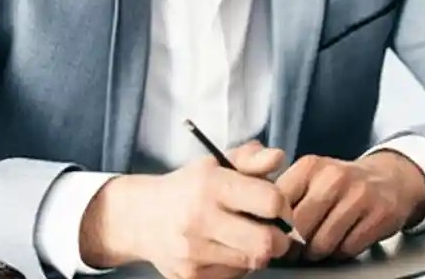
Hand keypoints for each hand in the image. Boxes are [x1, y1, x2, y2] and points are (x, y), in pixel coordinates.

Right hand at [80, 141, 293, 278]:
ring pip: (253, 261)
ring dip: (259, 251)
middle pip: (266, 242)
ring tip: (249, 236)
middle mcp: (200, 219)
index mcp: (211, 185)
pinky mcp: (190, 276)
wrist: (141, 217)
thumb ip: (252, 158)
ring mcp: (193, 251)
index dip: (283, 205)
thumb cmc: (189, 187)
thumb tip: (278, 157)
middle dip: (279, 237)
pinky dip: (239, 264)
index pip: (270, 201)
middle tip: (273, 229)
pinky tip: (229, 249)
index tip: (277, 206)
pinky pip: (234, 275)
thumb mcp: (218, 163)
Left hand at [275, 150, 424, 261]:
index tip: (274, 236)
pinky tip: (344, 239)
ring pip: (322, 244)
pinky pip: (347, 248)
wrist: (390, 179)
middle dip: (295, 246)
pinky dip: (342, 251)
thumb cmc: (341, 185)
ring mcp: (359, 196)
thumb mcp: (311, 178)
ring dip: (318, 252)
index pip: (277, 206)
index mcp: (310, 167)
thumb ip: (284, 197)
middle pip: (298, 229)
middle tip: (296, 248)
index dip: (273, 228)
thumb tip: (257, 228)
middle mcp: (334, 177)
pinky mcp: (378, 215)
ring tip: (321, 243)